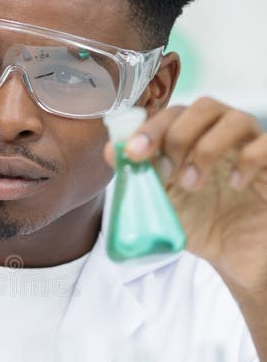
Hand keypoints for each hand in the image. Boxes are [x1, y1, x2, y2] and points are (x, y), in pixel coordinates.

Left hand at [103, 97, 266, 294]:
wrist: (238, 255)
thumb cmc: (202, 223)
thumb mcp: (164, 203)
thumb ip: (141, 177)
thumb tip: (111, 151)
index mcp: (193, 139)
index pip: (172, 114)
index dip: (150, 128)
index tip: (132, 153)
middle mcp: (222, 135)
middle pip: (203, 107)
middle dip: (177, 136)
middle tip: (165, 172)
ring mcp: (250, 146)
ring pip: (235, 119)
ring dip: (206, 149)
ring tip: (192, 184)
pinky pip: (266, 144)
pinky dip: (247, 159)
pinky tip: (234, 186)